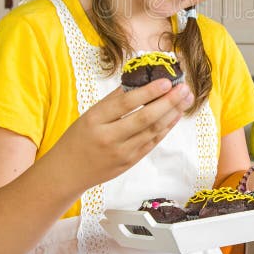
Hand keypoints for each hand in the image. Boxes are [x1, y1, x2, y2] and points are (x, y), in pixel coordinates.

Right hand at [47, 79, 192, 193]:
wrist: (67, 172)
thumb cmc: (78, 138)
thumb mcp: (90, 115)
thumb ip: (114, 100)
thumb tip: (139, 80)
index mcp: (95, 120)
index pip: (126, 104)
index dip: (148, 92)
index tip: (166, 81)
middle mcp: (109, 138)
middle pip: (144, 118)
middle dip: (168, 102)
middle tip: (184, 88)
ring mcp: (121, 153)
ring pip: (152, 131)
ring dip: (172, 113)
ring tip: (185, 99)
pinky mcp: (129, 163)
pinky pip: (152, 143)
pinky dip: (166, 128)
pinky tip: (175, 115)